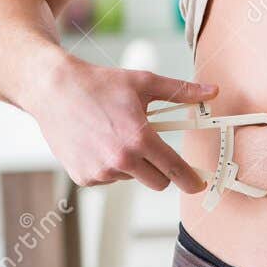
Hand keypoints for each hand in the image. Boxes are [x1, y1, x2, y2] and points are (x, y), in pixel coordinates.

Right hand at [19, 54, 216, 193]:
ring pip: (131, 178)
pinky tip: (97, 143)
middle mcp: (120, 160)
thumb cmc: (99, 84)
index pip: (175, 169)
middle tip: (151, 147)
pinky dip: (108, 166)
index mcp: (139, 138)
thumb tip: (212, 91)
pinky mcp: (84, 178)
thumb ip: (181, 91)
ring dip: (131, 163)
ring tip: (115, 135)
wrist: (54, 90)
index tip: (198, 184)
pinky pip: (108, 178)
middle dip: (161, 168)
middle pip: (158, 182)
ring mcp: (100, 172)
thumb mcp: (143, 82)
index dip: (190, 179)